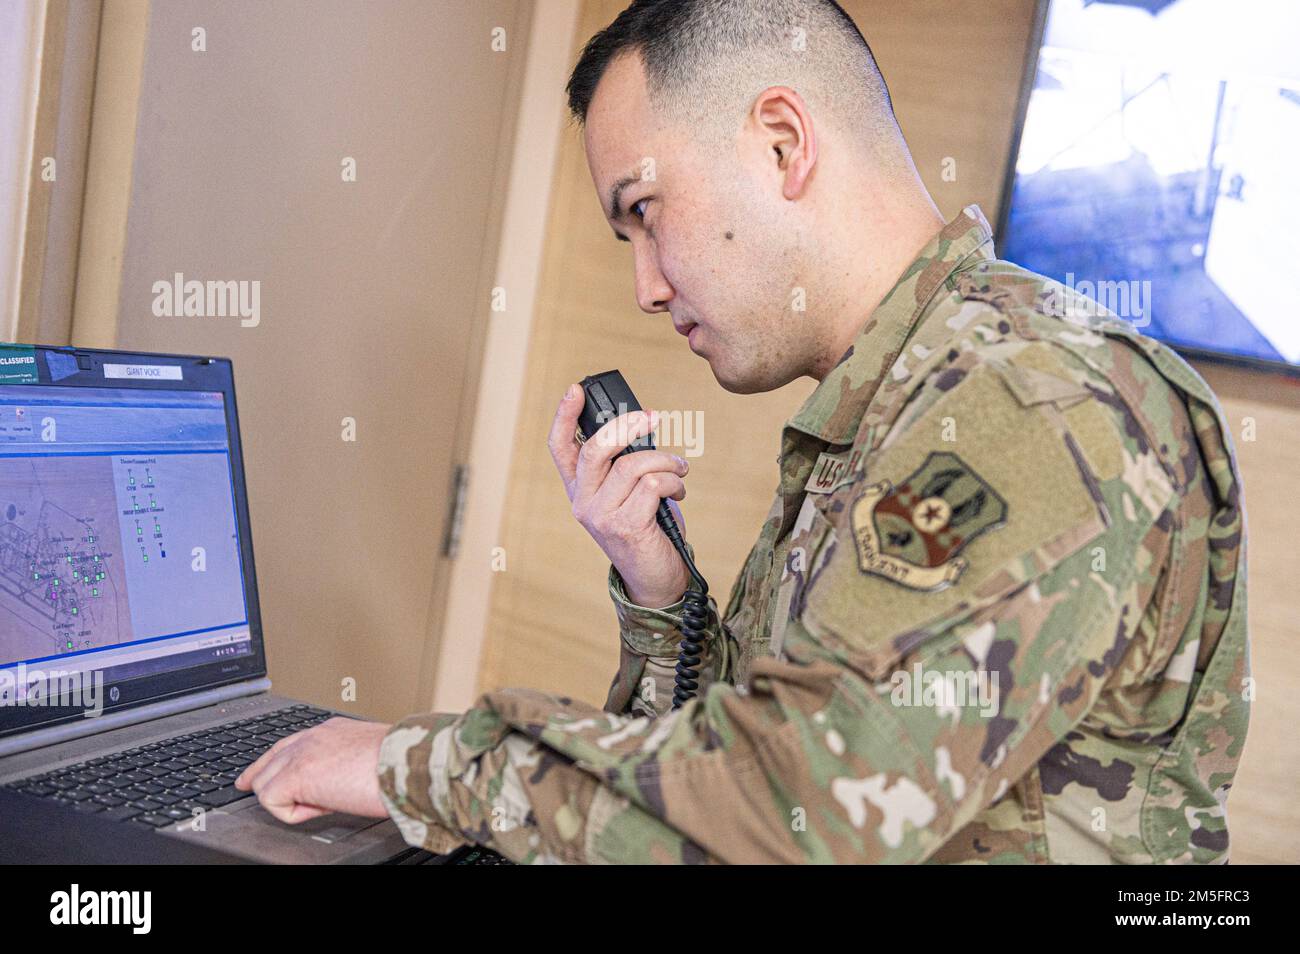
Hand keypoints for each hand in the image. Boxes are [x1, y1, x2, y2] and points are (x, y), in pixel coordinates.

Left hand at [235, 717, 390, 823]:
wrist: (407, 764)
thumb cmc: (402, 763)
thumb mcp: (371, 755)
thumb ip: (348, 761)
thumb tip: (344, 782)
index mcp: (332, 730)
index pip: (290, 744)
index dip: (271, 763)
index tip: (256, 775)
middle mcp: (313, 736)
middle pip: (268, 760)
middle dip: (260, 780)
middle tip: (252, 791)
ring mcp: (302, 754)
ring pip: (264, 782)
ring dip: (289, 800)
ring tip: (324, 805)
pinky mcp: (296, 775)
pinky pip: (273, 801)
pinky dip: (294, 812)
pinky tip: (322, 808)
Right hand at [549, 383, 689, 607]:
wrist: (656, 579)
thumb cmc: (647, 529)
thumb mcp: (629, 492)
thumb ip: (626, 464)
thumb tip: (643, 426)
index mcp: (580, 489)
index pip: (560, 448)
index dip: (564, 416)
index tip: (576, 389)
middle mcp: (583, 502)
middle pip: (596, 449)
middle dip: (628, 425)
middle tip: (653, 417)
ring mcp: (600, 516)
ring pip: (631, 466)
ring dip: (665, 461)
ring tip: (678, 470)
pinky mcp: (625, 527)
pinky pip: (652, 485)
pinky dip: (672, 481)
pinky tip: (678, 491)